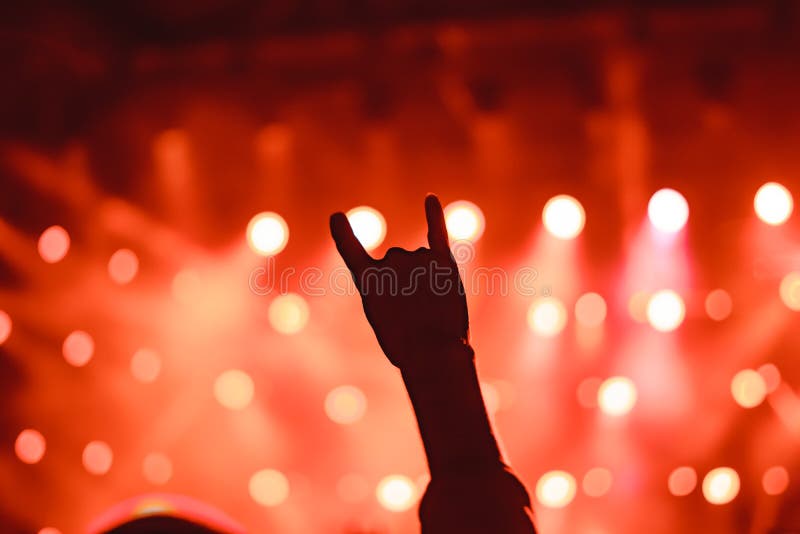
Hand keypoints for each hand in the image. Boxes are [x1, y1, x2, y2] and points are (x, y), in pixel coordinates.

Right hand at [330, 194, 469, 369]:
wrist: (434, 354)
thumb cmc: (406, 346)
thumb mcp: (386, 320)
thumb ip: (394, 289)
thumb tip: (421, 265)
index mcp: (368, 279)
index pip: (351, 250)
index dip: (344, 234)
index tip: (338, 216)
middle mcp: (391, 261)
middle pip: (398, 264)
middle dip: (407, 285)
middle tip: (416, 316)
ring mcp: (418, 258)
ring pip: (420, 262)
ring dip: (427, 282)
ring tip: (433, 310)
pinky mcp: (444, 261)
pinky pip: (436, 231)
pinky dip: (433, 215)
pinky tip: (429, 199)